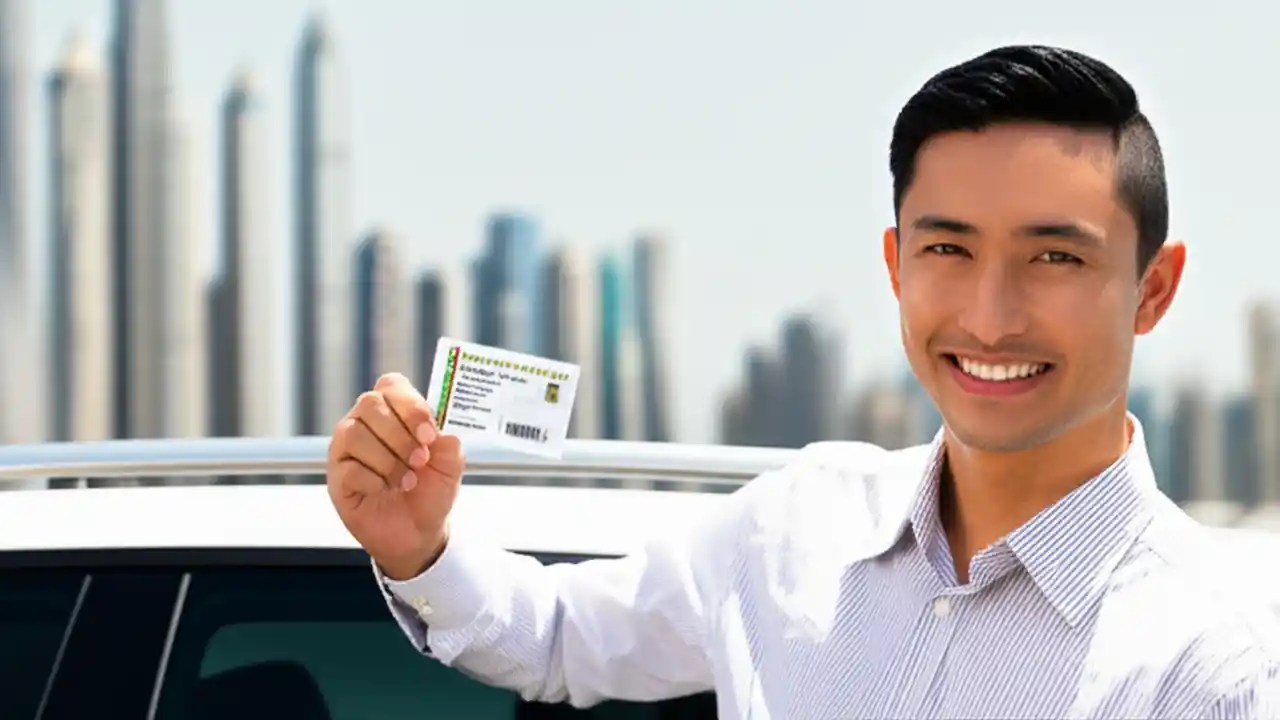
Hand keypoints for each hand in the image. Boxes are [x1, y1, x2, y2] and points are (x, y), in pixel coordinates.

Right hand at [326, 372, 465, 579]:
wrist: (418, 533)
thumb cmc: (430, 491)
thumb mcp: (450, 465)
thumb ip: (449, 443)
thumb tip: (442, 431)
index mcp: (394, 411)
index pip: (392, 385)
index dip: (410, 405)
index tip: (430, 434)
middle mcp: (365, 422)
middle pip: (370, 403)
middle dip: (400, 435)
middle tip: (420, 461)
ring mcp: (346, 448)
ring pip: (355, 434)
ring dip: (388, 460)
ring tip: (406, 481)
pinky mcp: (337, 477)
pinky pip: (348, 468)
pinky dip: (374, 481)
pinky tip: (384, 490)